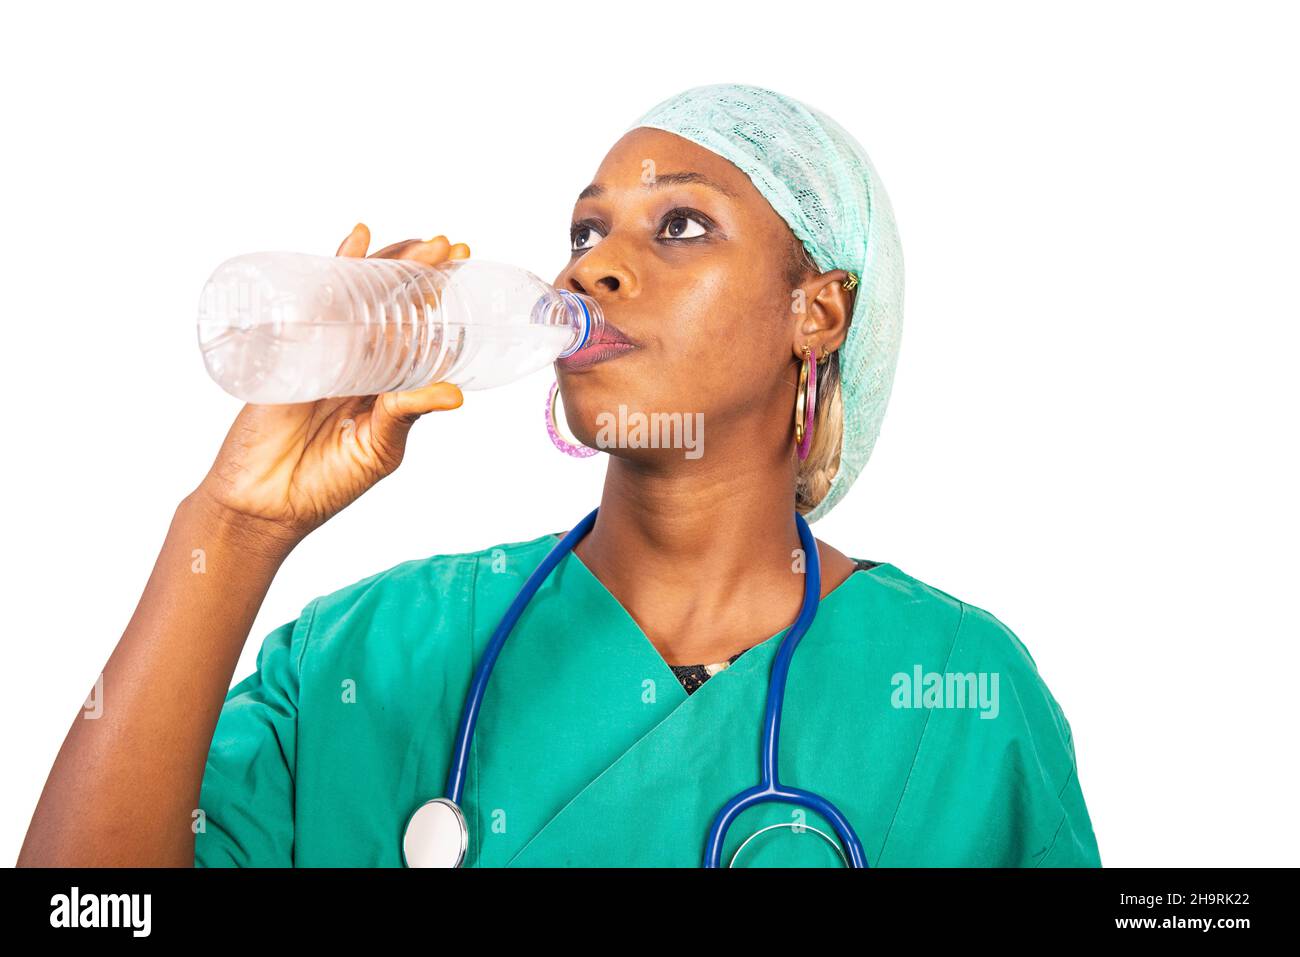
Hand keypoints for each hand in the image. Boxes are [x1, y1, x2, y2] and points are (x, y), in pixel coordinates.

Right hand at [192, 223, 470, 545]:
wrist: (263, 502)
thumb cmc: (325, 482)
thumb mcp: (377, 448)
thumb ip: (407, 416)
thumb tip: (456, 395)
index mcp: (388, 385)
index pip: (421, 334)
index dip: (442, 306)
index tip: (466, 274)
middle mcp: (362, 362)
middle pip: (396, 307)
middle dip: (423, 273)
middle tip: (451, 244)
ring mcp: (329, 351)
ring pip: (363, 297)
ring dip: (391, 264)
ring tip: (420, 240)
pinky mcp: (295, 346)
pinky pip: (319, 300)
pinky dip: (337, 266)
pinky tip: (357, 239)